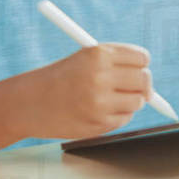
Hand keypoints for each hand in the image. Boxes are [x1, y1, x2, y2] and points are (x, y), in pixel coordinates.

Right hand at [33, 43, 152, 138]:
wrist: (30, 103)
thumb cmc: (61, 78)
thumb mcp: (85, 58)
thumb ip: (116, 62)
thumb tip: (147, 76)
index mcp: (98, 54)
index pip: (142, 58)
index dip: (141, 64)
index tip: (138, 69)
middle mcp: (100, 77)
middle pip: (144, 80)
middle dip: (143, 84)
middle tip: (134, 87)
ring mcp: (100, 102)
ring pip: (137, 101)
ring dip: (129, 101)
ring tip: (108, 99)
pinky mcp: (99, 123)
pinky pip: (125, 118)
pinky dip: (118, 116)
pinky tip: (97, 111)